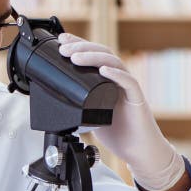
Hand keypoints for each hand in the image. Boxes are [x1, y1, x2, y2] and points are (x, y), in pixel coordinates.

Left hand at [57, 33, 186, 190]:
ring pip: (114, 64)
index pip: (93, 55)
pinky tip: (104, 70)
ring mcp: (128, 88)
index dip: (79, 44)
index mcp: (107, 80)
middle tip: (64, 48)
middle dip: (82, 47)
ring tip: (76, 57)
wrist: (137, 151)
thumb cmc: (116, 132)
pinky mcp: (137, 99)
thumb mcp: (89, 113)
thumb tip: (52, 95)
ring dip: (94, 57)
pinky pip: (129, 83)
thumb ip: (77, 101)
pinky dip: (116, 75)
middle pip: (103, 54)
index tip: (61, 39)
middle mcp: (119, 79)